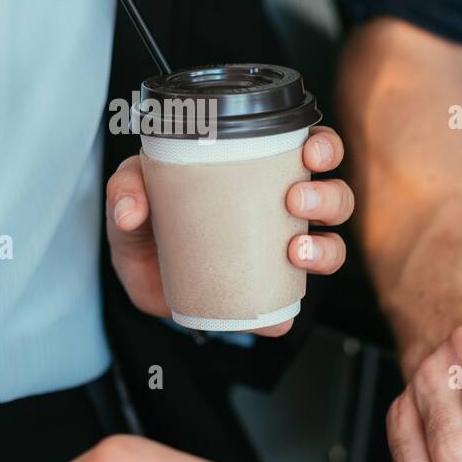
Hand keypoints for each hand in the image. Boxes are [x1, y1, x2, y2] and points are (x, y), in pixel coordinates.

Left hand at [105, 125, 353, 335]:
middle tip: (295, 201)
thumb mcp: (130, 193)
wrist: (141, 278)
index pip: (312, 151)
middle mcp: (283, 212)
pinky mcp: (270, 293)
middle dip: (329, 198)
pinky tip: (277, 314)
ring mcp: (281, 253)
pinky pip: (293, 302)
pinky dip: (290, 309)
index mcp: (262, 173)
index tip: (311, 153)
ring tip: (296, 251)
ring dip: (326, 249)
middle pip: (335, 199)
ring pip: (332, 246)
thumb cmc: (149, 223)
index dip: (326, 148)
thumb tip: (132, 210)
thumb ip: (126, 188)